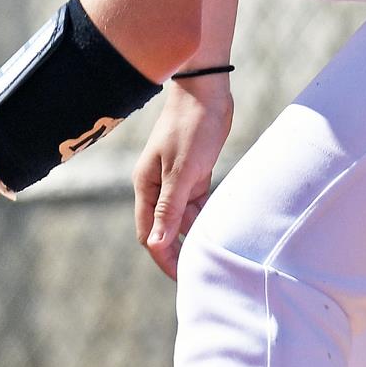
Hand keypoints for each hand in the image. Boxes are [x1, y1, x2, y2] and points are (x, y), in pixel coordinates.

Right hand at [133, 74, 233, 278]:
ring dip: (193, 234)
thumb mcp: (183, 170)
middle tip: (201, 271)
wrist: (206, 88)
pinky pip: (196, 203)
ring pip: (182, 217)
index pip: (149, 233)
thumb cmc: (192, 125)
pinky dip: (204, 216)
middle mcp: (157, 185)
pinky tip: (219, 227)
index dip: (163, 256)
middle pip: (163, 228)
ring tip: (213, 254)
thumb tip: (155, 244)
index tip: (183, 278)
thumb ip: (169, 208)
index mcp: (146, 185)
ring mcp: (175, 178)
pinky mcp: (194, 171)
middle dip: (177, 250)